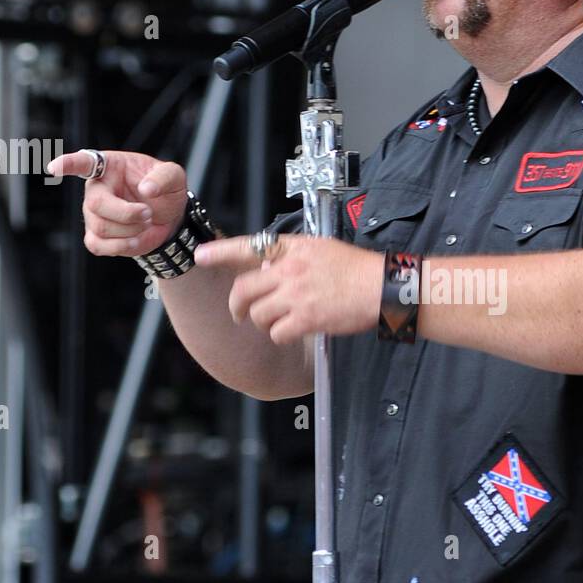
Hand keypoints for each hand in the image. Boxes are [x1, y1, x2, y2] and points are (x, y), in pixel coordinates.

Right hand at [45, 149, 187, 256]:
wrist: (168, 217)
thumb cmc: (164, 190)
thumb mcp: (174, 177)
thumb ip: (164, 178)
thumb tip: (145, 189)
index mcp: (110, 166)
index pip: (84, 162)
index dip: (68, 164)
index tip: (55, 168)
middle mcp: (95, 188)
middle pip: (96, 204)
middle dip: (126, 213)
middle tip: (148, 213)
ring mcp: (92, 213)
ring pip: (101, 227)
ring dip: (130, 230)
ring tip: (146, 223)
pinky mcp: (95, 235)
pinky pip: (97, 245)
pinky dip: (121, 246)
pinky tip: (135, 240)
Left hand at [194, 233, 385, 343]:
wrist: (382, 287)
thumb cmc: (357, 270)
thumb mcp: (321, 249)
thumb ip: (292, 257)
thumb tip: (268, 270)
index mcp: (294, 248)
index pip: (250, 247)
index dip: (221, 252)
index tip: (201, 256)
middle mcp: (291, 269)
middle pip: (244, 289)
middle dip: (238, 306)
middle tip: (240, 313)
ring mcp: (297, 294)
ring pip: (258, 314)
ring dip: (264, 323)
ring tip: (279, 323)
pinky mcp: (306, 318)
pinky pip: (277, 332)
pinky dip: (281, 335)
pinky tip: (293, 332)